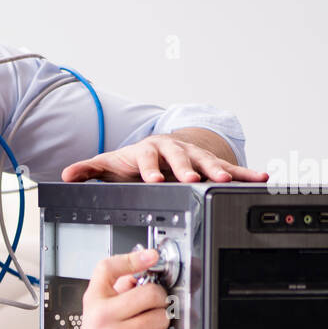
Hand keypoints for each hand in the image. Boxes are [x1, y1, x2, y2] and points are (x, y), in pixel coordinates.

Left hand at [61, 133, 269, 183]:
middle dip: (187, 169)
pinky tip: (262, 177)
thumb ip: (89, 170)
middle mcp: (173, 151)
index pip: (148, 158)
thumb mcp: (110, 165)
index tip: (152, 178)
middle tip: (194, 179)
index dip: (150, 168)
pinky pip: (230, 168)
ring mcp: (193, 156)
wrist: (159, 149)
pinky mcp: (211, 164)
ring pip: (207, 162)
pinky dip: (245, 173)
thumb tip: (66, 174)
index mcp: (149, 151)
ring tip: (227, 180)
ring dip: (218, 170)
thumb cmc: (134, 160)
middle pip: (181, 159)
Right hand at [65, 247, 170, 328]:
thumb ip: (117, 288)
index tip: (151, 256)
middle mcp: (102, 317)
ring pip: (159, 318)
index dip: (134, 258)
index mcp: (94, 301)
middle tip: (154, 305)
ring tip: (148, 328)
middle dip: (159, 299)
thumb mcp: (97, 310)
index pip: (109, 268)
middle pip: (149, 293)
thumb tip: (138, 270)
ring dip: (160, 323)